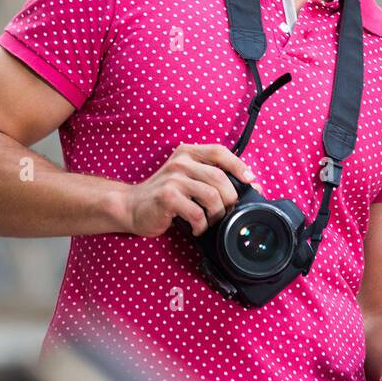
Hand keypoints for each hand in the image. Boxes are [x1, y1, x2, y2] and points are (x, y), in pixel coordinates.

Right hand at [123, 142, 262, 236]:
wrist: (131, 206)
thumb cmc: (164, 195)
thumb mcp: (187, 178)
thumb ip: (212, 177)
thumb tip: (250, 184)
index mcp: (188, 153)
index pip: (219, 152)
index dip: (238, 165)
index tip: (250, 180)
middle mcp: (181, 162)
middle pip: (220, 177)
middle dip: (230, 198)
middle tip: (228, 212)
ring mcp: (173, 179)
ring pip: (211, 195)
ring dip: (217, 214)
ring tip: (212, 221)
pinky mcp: (167, 197)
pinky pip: (196, 212)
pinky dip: (202, 225)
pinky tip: (197, 228)